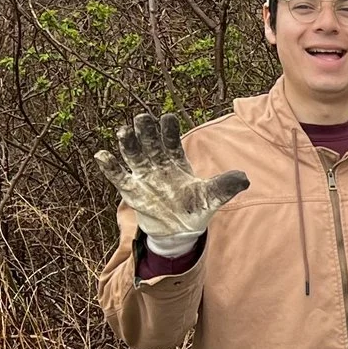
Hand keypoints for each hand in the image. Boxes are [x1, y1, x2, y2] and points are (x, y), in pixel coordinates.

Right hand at [95, 113, 249, 241]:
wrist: (179, 231)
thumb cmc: (195, 209)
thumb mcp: (211, 198)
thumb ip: (225, 187)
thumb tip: (244, 178)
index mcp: (177, 162)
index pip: (172, 142)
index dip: (169, 130)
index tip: (167, 118)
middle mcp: (158, 164)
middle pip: (150, 144)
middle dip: (146, 132)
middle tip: (142, 118)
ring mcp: (143, 176)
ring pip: (133, 156)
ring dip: (128, 144)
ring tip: (123, 132)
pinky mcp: (132, 190)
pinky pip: (119, 176)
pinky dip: (110, 167)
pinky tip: (102, 155)